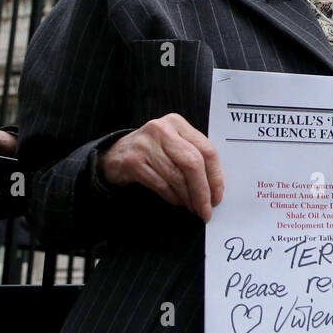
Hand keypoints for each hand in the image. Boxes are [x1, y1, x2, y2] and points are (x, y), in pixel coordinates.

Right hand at [99, 113, 223, 221]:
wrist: (115, 155)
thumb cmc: (153, 152)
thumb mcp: (174, 144)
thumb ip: (194, 156)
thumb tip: (215, 187)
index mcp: (177, 123)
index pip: (206, 150)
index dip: (215, 176)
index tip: (218, 196)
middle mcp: (162, 130)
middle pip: (193, 163)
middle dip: (203, 191)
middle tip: (206, 209)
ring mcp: (145, 145)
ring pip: (177, 176)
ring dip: (188, 197)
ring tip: (193, 208)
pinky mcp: (133, 162)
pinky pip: (160, 184)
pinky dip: (172, 197)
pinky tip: (177, 202)